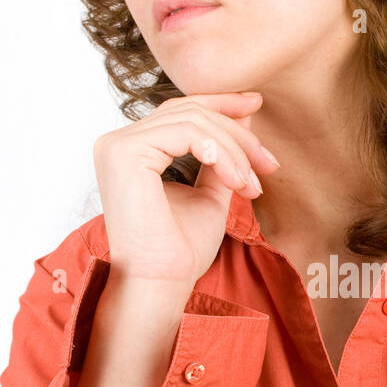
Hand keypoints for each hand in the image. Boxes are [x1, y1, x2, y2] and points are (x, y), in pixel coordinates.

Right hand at [93, 90, 279, 287]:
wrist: (162, 283)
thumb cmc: (181, 250)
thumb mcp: (210, 194)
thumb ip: (221, 156)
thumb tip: (243, 118)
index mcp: (131, 150)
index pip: (180, 112)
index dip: (220, 103)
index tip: (256, 104)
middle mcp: (117, 142)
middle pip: (189, 112)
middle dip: (237, 133)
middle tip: (269, 164)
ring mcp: (117, 145)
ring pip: (193, 121)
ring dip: (234, 151)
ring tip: (252, 186)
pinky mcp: (125, 153)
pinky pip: (187, 133)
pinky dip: (220, 153)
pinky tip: (236, 180)